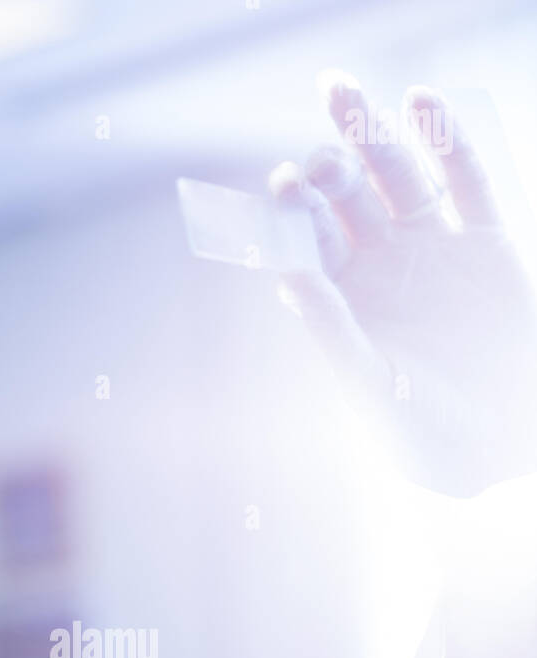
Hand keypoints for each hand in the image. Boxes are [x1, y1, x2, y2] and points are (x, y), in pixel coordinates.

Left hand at [269, 74, 536, 497]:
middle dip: (329, 168)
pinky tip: (422, 100)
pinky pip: (466, 179)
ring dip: (373, 135)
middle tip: (317, 154)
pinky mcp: (486, 239)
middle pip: (348, 196)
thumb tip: (283, 276)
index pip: (310, 239)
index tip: (280, 186)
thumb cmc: (418, 428)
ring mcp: (432, 244)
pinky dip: (447, 138)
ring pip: (397, 175)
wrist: (493, 445)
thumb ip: (329, 327)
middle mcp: (381, 260)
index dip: (295, 212)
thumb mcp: (368, 381)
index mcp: (343, 293)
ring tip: (346, 97)